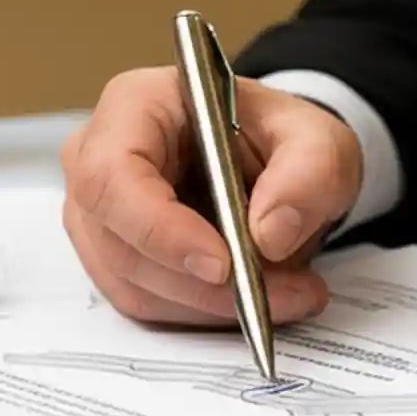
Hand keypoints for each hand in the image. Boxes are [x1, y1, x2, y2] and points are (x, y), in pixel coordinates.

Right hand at [61, 67, 361, 324]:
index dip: (159, 229)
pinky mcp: (112, 257)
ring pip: (133, 283)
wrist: (271, 160)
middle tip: (282, 292)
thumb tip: (270, 234)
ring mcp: (98, 213)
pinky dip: (202, 311)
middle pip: (120, 241)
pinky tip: (254, 294)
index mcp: (136, 104)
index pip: (113, 174)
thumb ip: (310, 172)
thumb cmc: (278, 137)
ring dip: (210, 303)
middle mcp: (98, 156)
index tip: (223, 265)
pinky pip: (145, 302)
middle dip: (202, 283)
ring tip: (287, 292)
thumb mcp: (318, 138)